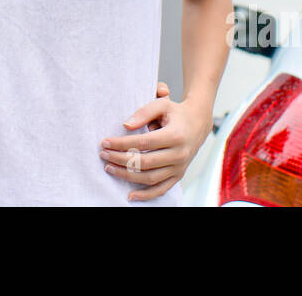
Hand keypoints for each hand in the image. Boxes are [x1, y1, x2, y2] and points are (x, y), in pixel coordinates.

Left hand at [100, 82, 212, 201]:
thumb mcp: (162, 105)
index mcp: (175, 136)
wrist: (197, 124)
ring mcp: (179, 167)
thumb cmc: (177, 113)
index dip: (122, 144)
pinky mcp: (178, 176)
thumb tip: (126, 126)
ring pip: (150, 178)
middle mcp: (179, 154)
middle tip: (103, 154)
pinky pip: (161, 189)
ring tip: (109, 168)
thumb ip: (144, 112)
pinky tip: (130, 195)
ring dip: (127, 176)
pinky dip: (145, 195)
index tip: (105, 142)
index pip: (143, 143)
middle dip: (120, 159)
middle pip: (144, 162)